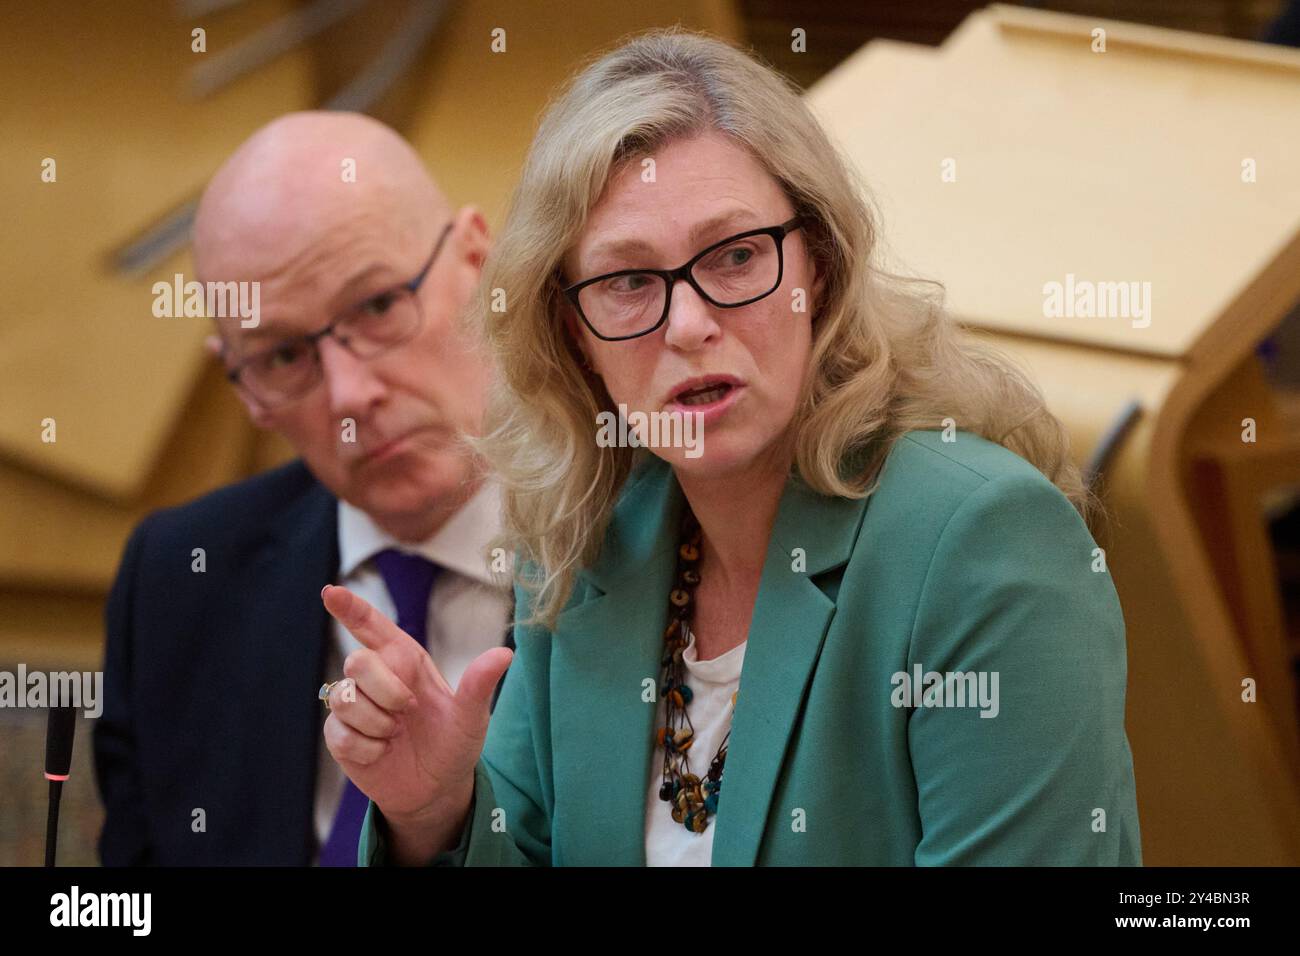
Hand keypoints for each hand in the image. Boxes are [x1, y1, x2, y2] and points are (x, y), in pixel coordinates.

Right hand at [320, 584, 512, 838]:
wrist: (437, 788)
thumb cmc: (454, 743)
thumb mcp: (472, 716)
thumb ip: (480, 684)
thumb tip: (505, 653)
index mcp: (405, 660)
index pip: (372, 626)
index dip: (350, 608)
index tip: (330, 591)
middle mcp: (376, 677)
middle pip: (357, 661)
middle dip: (386, 690)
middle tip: (408, 711)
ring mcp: (354, 706)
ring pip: (346, 698)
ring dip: (377, 724)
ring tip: (396, 734)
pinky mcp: (340, 736)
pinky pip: (341, 734)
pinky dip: (367, 748)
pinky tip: (381, 752)